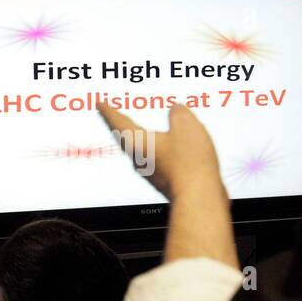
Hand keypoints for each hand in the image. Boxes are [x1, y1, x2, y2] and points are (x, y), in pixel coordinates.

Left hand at [99, 102, 222, 200]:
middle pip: (128, 138)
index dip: (109, 110)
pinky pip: (163, 161)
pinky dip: (166, 151)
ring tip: (153, 128)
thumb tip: (177, 111)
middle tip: (120, 115)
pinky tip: (178, 148)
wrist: (200, 196)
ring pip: (146, 151)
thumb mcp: (185, 124)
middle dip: (125, 125)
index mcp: (137, 143)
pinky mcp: (168, 181)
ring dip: (148, 139)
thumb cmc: (188, 164)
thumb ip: (177, 112)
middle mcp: (141, 160)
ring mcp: (153, 173)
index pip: (117, 122)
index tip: (101, 104)